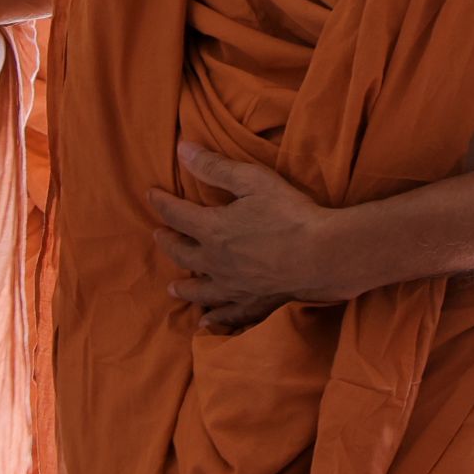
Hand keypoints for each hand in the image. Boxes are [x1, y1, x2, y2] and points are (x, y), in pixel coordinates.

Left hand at [147, 143, 364, 330]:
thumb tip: (182, 150)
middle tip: (158, 237)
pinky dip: (215, 318)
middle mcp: (215, 262)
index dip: (161, 203)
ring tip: (173, 289)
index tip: (151, 195)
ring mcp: (234, 287)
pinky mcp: (254, 303)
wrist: (322, 256)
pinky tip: (207, 323)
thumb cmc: (289, 214)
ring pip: (200, 290)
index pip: (177, 215)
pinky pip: (228, 314)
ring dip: (185, 287)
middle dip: (167, 243)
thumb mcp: (252, 181)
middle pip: (182, 254)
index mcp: (212, 230)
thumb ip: (215, 167)